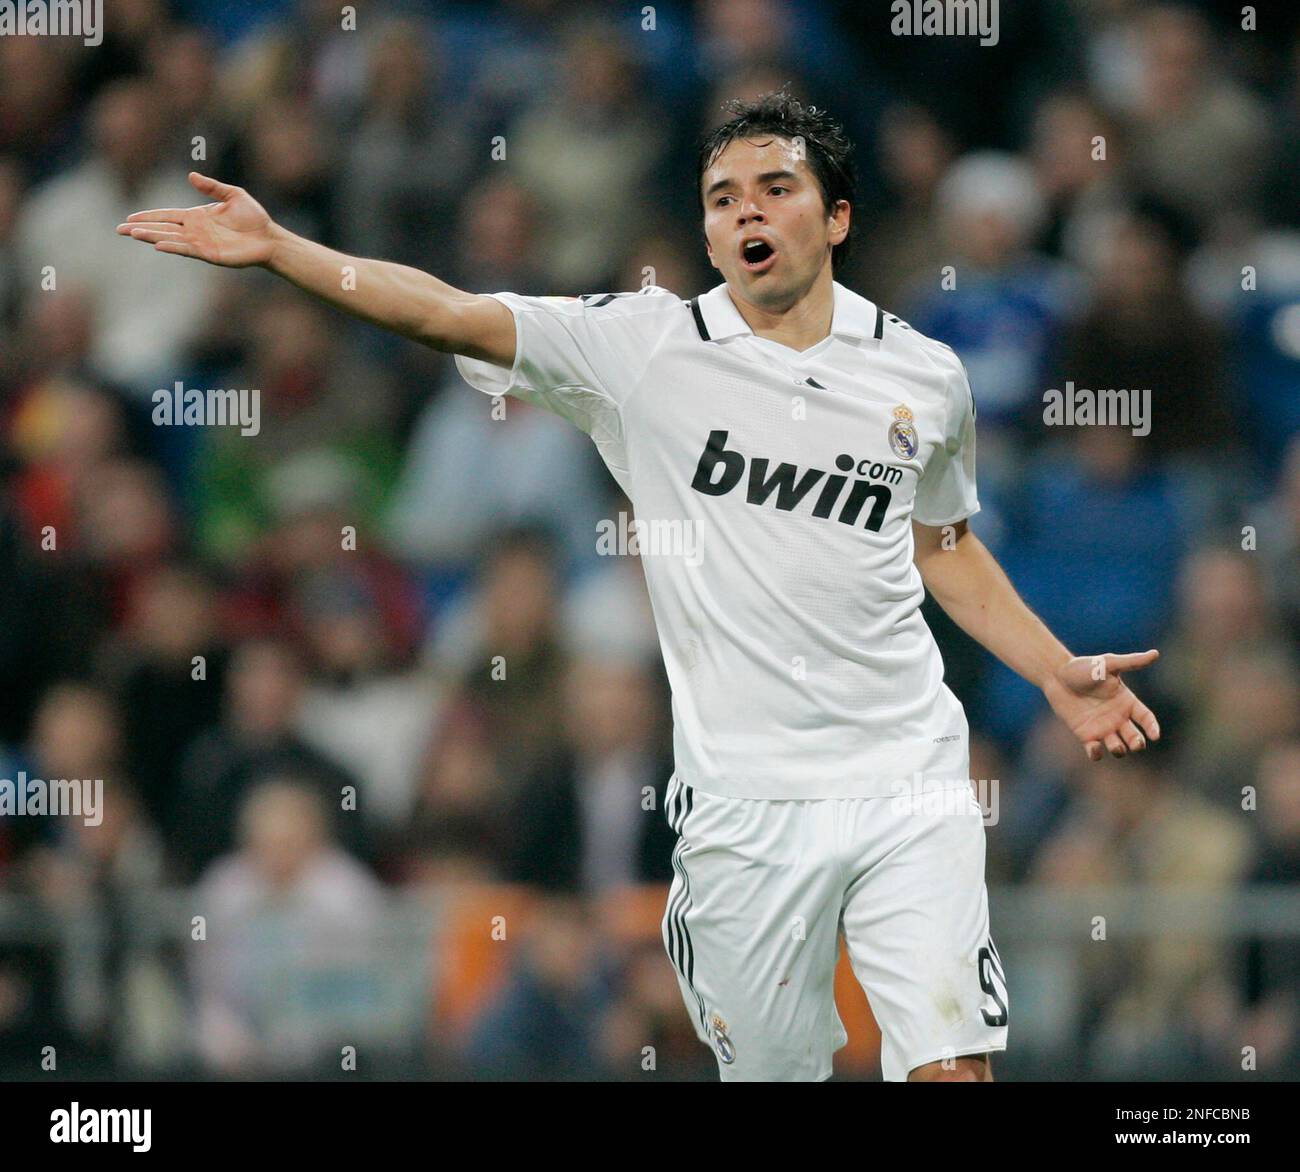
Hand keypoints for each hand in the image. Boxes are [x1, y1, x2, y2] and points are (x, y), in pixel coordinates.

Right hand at [116, 172, 277, 267]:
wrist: (270, 238)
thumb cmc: (254, 218)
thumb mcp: (233, 195)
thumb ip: (211, 186)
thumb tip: (190, 175)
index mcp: (197, 216)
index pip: (167, 216)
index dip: (148, 216)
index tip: (129, 218)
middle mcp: (195, 231)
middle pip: (163, 228)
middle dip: (141, 228)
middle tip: (120, 229)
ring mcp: (201, 243)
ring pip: (170, 239)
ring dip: (152, 236)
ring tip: (133, 234)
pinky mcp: (210, 254)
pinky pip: (188, 250)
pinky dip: (173, 247)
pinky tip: (158, 245)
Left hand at [1042, 649, 1161, 760]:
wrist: (1057, 675)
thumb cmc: (1083, 667)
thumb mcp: (1108, 664)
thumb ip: (1131, 662)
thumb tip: (1155, 653)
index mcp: (1127, 701)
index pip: (1146, 718)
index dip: (1152, 727)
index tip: (1154, 735)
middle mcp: (1117, 717)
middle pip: (1134, 736)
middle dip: (1138, 743)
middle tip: (1136, 744)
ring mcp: (1102, 727)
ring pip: (1118, 746)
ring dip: (1120, 750)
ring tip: (1116, 746)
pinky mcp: (1085, 734)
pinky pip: (1095, 751)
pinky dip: (1097, 753)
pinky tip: (1095, 748)